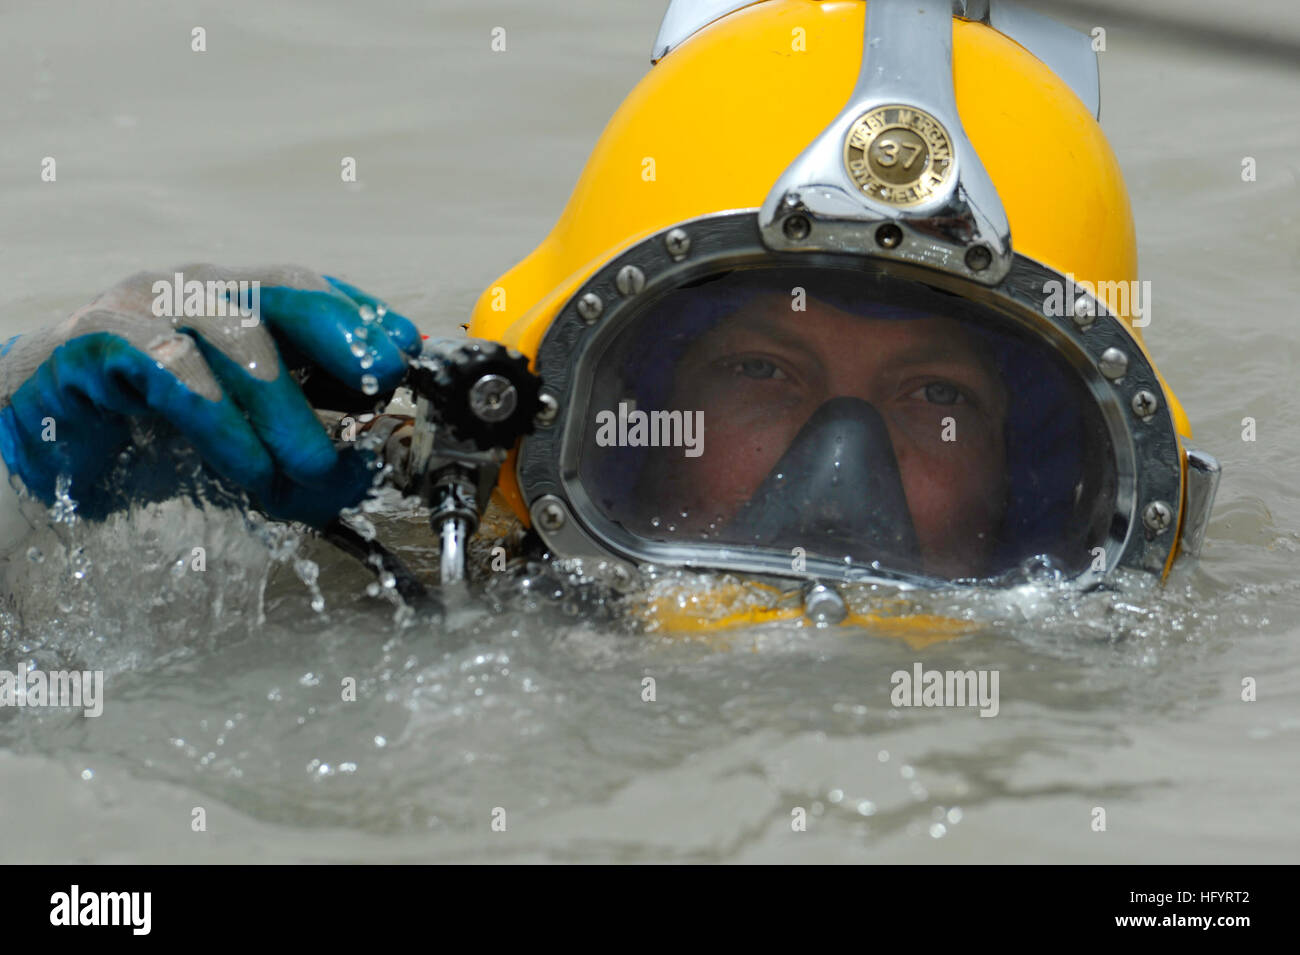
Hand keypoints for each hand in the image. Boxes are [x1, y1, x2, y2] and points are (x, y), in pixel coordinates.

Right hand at [0, 264, 422, 525]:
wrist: (41, 441)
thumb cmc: (154, 435)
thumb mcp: (249, 447)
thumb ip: (308, 453)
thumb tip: (366, 466)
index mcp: (242, 304)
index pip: (318, 293)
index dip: (368, 319)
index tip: (411, 354)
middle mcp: (200, 292)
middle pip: (288, 290)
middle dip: (344, 336)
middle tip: (380, 385)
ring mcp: (147, 307)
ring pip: (238, 335)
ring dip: (287, 407)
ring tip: (312, 466)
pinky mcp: (99, 340)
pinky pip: (172, 368)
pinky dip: (221, 422)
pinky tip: (248, 466)